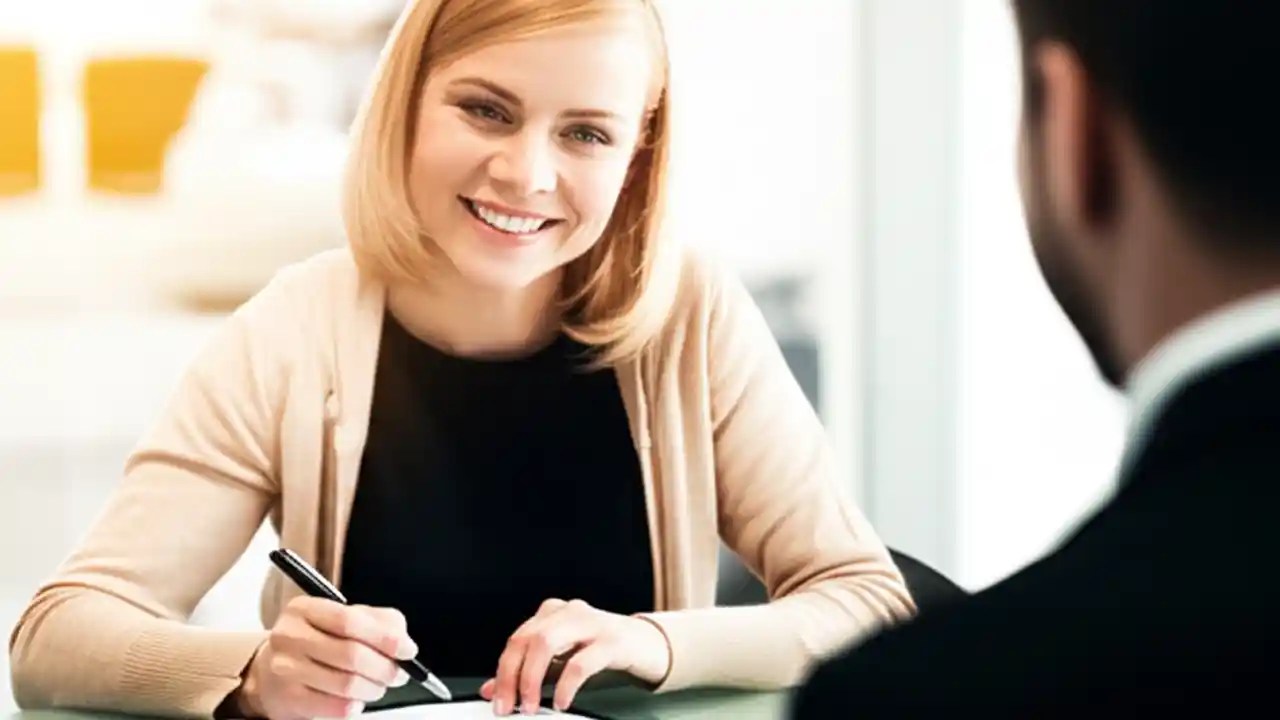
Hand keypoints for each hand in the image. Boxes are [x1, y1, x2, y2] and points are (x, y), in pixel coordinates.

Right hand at [232, 597, 416, 719]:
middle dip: (385, 668)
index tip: (408, 650)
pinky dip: (355, 705)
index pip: (351, 621)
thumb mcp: (344, 618)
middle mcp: (290, 636)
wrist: (270, 670)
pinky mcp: (288, 699)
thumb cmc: (316, 640)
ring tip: (378, 686)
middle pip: (351, 655)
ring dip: (374, 688)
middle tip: (399, 674)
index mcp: (305, 608)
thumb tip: (403, 641)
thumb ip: (378, 621)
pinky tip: (357, 699)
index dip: (386, 638)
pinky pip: (335, 708)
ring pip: (346, 684)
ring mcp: (286, 668)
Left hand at [479, 599, 670, 714]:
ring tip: (531, 704)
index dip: (503, 671)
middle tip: (511, 706)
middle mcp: (569, 612)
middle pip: (528, 639)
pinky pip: (582, 662)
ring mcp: (591, 623)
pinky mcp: (613, 640)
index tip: (497, 700)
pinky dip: (566, 685)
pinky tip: (561, 701)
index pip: (517, 639)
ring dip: (532, 678)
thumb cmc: (601, 648)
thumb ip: (528, 672)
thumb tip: (491, 689)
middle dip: (513, 676)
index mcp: (552, 613)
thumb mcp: (561, 661)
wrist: (647, 644)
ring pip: (547, 643)